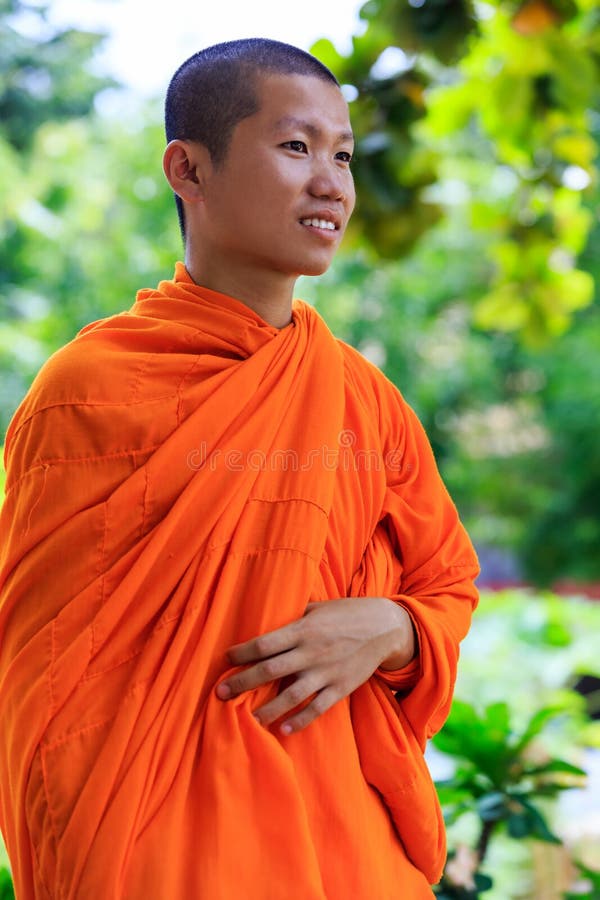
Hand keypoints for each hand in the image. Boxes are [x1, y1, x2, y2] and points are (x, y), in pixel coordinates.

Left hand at [215, 597, 415, 734]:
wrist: (384, 627)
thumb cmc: (346, 613)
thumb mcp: (317, 608)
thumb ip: (293, 617)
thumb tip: (265, 618)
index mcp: (304, 629)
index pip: (265, 643)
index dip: (242, 653)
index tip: (227, 660)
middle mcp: (312, 651)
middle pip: (270, 670)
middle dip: (243, 682)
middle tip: (221, 693)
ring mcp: (327, 672)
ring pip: (291, 695)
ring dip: (268, 709)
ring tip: (249, 718)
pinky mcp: (341, 687)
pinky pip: (318, 707)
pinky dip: (300, 720)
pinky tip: (284, 729)